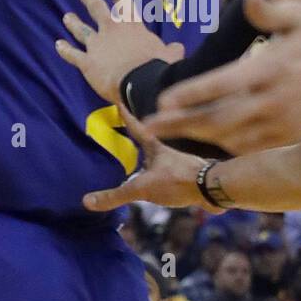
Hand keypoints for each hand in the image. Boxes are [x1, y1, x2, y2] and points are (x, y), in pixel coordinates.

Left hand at [57, 0, 184, 104]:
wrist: (139, 82)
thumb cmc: (156, 68)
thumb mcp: (168, 56)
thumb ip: (172, 51)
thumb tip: (179, 48)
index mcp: (132, 27)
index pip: (126, 6)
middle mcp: (112, 31)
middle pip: (97, 9)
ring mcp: (97, 45)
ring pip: (81, 30)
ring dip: (73, 22)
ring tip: (67, 16)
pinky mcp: (87, 62)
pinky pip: (73, 54)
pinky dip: (65, 49)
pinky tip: (58, 44)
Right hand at [83, 106, 203, 212]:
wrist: (213, 190)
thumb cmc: (177, 181)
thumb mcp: (141, 189)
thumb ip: (115, 196)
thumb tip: (87, 201)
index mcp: (154, 145)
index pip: (134, 125)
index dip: (124, 114)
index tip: (118, 100)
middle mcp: (169, 148)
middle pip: (151, 136)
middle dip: (144, 132)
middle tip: (131, 127)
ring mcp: (183, 160)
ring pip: (166, 152)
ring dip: (157, 152)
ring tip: (147, 156)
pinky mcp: (194, 174)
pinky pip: (179, 168)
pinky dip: (172, 170)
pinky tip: (169, 179)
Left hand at [146, 0, 300, 151]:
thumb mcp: (300, 14)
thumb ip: (269, 11)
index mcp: (269, 69)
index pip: (220, 85)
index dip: (189, 95)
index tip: (162, 101)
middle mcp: (273, 100)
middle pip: (217, 118)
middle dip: (180, 124)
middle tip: (149, 126)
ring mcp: (283, 121)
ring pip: (231, 137)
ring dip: (197, 137)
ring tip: (169, 134)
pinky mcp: (292, 133)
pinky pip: (252, 145)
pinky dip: (226, 145)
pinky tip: (207, 141)